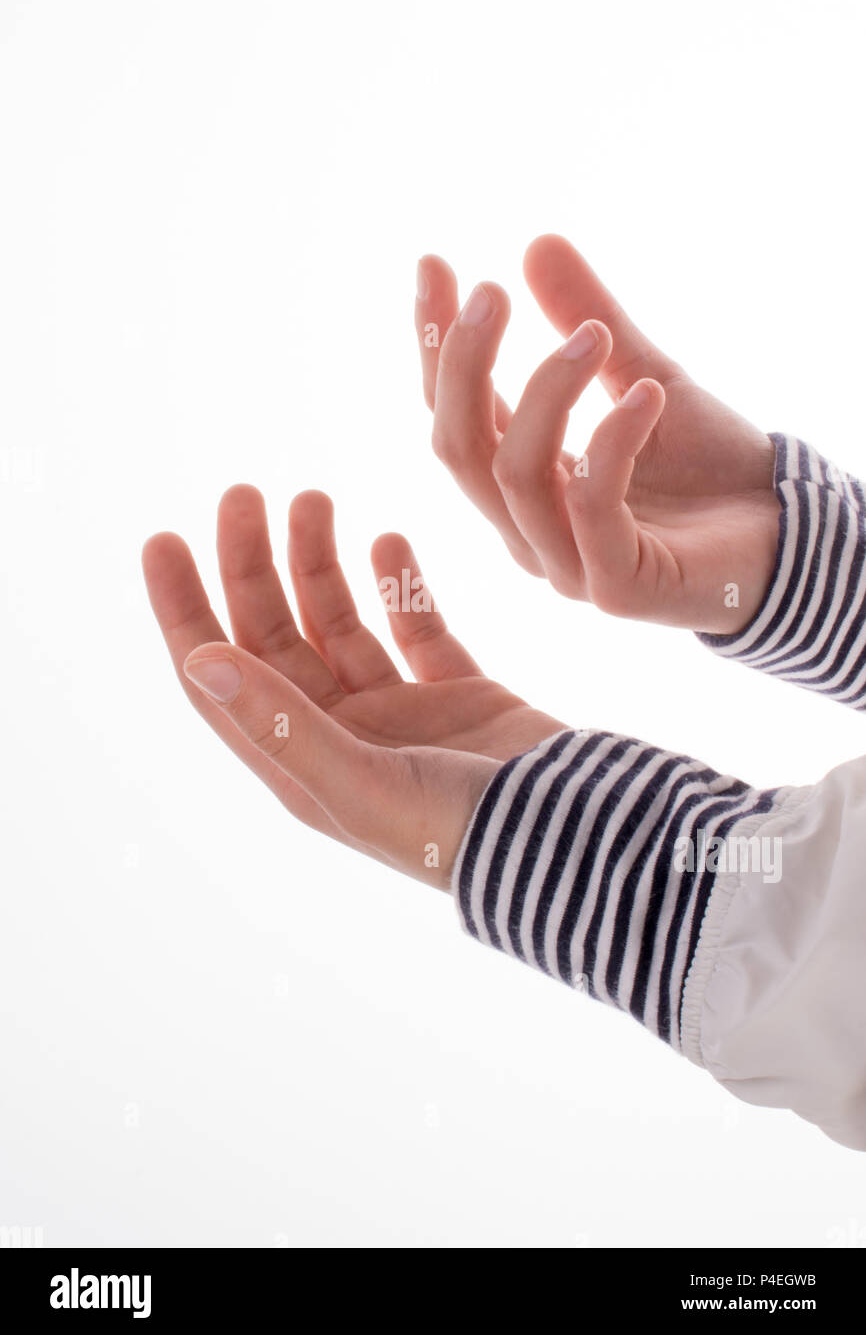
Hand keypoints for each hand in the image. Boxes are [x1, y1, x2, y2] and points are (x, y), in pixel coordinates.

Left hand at [142, 488, 564, 888]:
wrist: (577, 842)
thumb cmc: (457, 832)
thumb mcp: (355, 782)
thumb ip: (279, 722)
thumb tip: (198, 660)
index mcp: (300, 763)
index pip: (221, 677)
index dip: (182, 611)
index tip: (163, 539)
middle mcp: (340, 736)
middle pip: (273, 636)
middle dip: (251, 563)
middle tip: (244, 492)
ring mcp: (399, 715)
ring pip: (338, 623)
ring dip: (316, 562)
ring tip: (313, 498)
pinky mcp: (457, 696)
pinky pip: (416, 628)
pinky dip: (400, 584)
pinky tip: (387, 540)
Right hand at [415, 234, 779, 633]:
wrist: (786, 538)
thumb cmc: (709, 471)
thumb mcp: (646, 376)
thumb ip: (589, 320)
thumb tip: (536, 244)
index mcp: (522, 484)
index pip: (453, 414)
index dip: (436, 345)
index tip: (434, 265)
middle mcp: (527, 529)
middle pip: (458, 448)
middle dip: (463, 365)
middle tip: (493, 290)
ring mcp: (566, 564)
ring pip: (515, 473)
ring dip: (549, 390)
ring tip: (597, 332)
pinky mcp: (617, 587)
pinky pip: (592, 504)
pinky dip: (613, 440)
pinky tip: (650, 395)